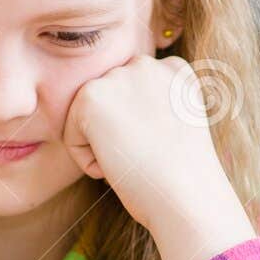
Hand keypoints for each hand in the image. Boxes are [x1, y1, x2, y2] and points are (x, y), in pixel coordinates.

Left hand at [62, 54, 255, 259]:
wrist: (186, 195)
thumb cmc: (185, 178)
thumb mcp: (179, 127)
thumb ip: (154, 106)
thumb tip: (120, 116)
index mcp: (175, 70)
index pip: (134, 99)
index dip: (141, 134)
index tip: (161, 152)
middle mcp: (147, 64)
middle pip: (109, 105)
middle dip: (118, 135)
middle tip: (147, 158)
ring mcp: (119, 76)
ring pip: (89, 119)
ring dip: (103, 147)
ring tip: (135, 160)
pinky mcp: (91, 96)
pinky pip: (72, 134)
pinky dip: (88, 160)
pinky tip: (118, 164)